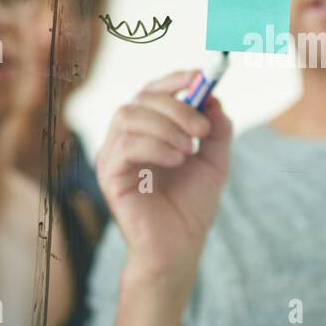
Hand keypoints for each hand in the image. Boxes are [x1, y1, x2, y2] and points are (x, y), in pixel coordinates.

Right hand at [95, 70, 232, 285]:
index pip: (152, 92)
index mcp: (148, 130)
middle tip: (201, 128)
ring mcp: (113, 155)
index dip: (174, 80)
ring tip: (188, 150)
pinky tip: (176, 161)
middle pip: (140, 99)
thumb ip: (216, 129)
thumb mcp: (215, 161)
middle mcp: (125, 138)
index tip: (199, 76)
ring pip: (129, 116)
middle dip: (176, 106)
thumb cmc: (191, 206)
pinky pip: (125, 145)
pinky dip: (155, 146)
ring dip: (166, 126)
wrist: (180, 248)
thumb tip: (214, 98)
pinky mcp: (109, 175)